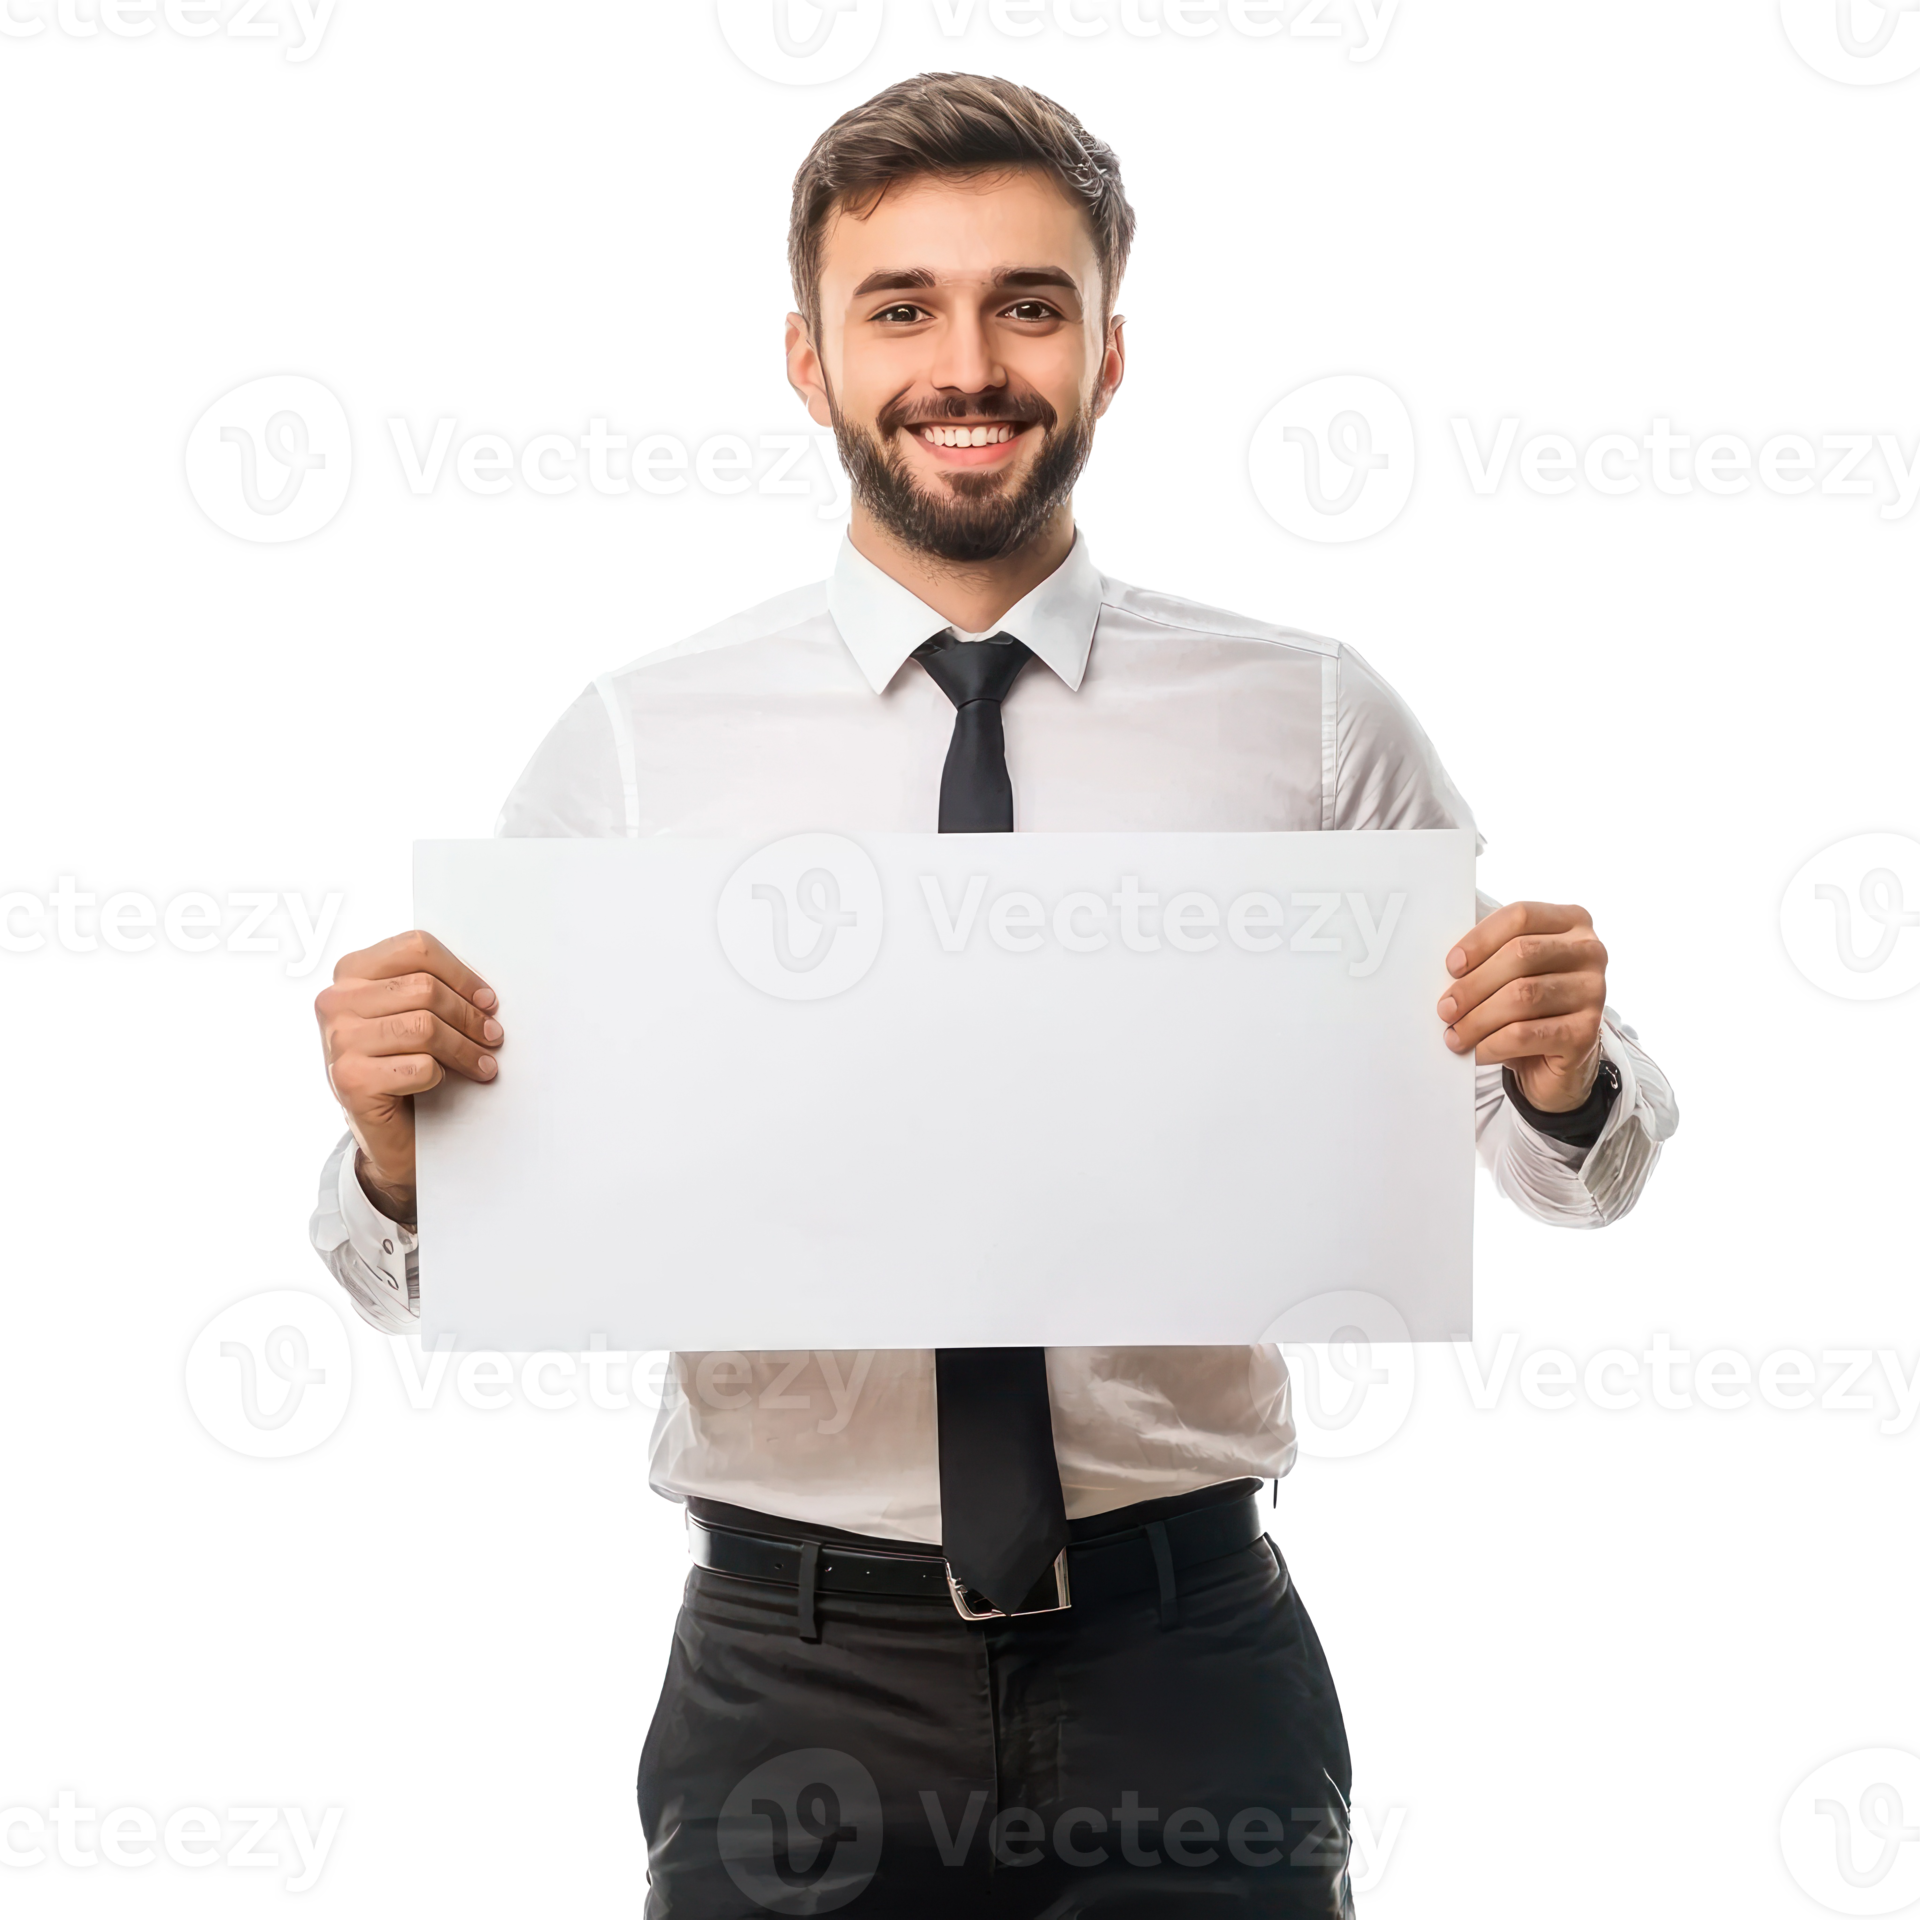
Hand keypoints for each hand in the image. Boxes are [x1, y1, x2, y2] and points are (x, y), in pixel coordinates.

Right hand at [312, 930, 500, 1224]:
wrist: (385, 1132)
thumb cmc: (402, 1064)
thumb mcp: (410, 1015)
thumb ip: (431, 988)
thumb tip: (484, 990)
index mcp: (352, 972)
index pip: (416, 947)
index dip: (461, 973)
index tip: (487, 1000)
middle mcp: (336, 1002)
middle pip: (425, 988)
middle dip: (469, 1015)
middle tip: (492, 1036)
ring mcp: (339, 1041)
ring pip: (425, 1027)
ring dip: (464, 1048)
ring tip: (483, 1064)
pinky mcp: (352, 1080)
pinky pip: (419, 1066)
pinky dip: (440, 1076)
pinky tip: (443, 1082)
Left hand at [1436, 901, 1608, 1111]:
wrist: (1556, 1059)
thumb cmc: (1528, 1007)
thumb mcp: (1510, 972)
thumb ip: (1490, 957)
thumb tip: (1451, 966)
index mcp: (1571, 923)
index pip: (1520, 916)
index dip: (1480, 939)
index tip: (1451, 966)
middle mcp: (1589, 952)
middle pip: (1521, 954)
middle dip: (1473, 984)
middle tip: (1446, 1009)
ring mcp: (1593, 991)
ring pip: (1522, 996)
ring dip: (1477, 1019)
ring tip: (1455, 1034)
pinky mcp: (1586, 1032)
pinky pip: (1526, 1034)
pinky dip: (1492, 1044)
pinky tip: (1478, 1051)